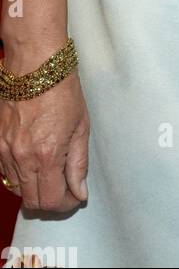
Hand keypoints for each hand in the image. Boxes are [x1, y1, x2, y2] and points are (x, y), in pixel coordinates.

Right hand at [0, 72, 89, 212]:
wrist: (35, 64)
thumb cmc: (62, 89)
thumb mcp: (81, 126)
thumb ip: (78, 164)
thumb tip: (80, 192)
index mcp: (47, 155)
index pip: (51, 200)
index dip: (66, 204)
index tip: (75, 196)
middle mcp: (22, 158)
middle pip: (32, 201)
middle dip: (51, 201)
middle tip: (65, 189)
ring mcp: (5, 151)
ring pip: (17, 189)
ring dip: (34, 188)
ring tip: (51, 174)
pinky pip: (5, 173)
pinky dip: (20, 175)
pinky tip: (34, 162)